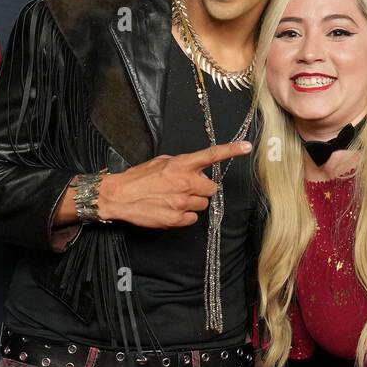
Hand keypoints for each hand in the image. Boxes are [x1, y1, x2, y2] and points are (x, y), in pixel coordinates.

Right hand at [97, 141, 251, 229]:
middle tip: (185, 188)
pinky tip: (170, 209)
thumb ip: (182, 164)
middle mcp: (185, 183)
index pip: (211, 156)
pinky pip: (192, 217)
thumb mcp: (161, 162)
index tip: (247, 147)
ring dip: (192, 202)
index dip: (231, 151)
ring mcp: (182, 202)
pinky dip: (185, 215)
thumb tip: (196, 170)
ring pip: (202, 204)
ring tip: (173, 199)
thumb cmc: (138, 178)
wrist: (119, 197)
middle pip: (211, 189)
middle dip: (202, 189)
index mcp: (181, 165)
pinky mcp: (177, 219)